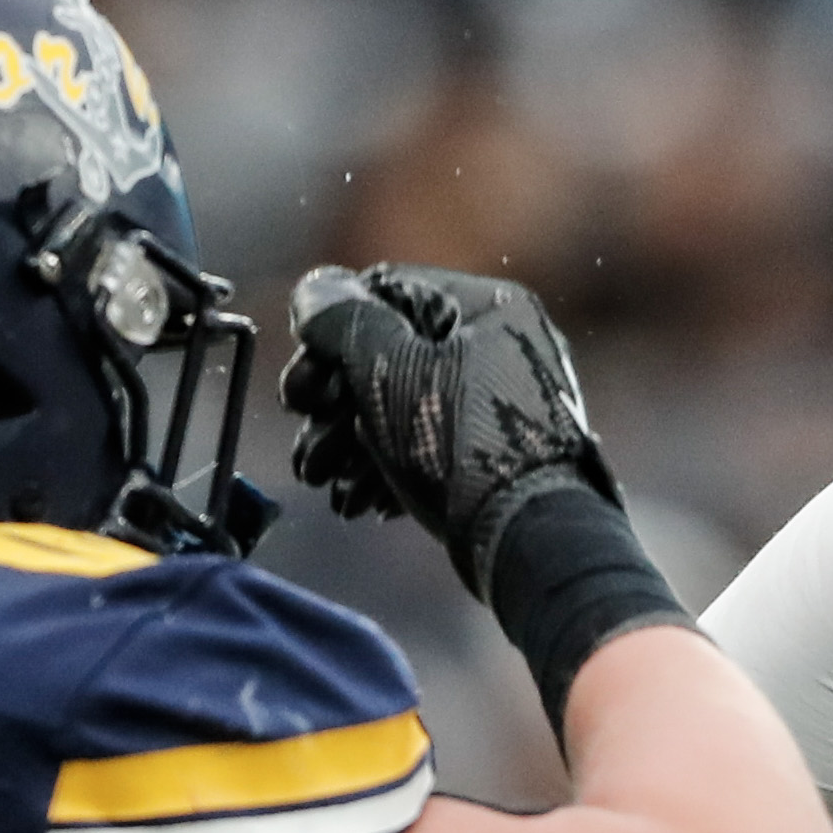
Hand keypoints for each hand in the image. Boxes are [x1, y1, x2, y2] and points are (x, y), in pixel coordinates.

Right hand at [282, 264, 619, 595]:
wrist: (531, 541)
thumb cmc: (462, 445)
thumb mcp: (389, 370)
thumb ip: (344, 322)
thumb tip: (314, 291)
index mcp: (487, 305)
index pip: (385, 292)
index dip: (329, 335)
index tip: (301, 389)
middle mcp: (502, 345)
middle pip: (391, 355)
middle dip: (335, 406)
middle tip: (305, 444)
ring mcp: (504, 402)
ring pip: (407, 406)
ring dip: (352, 444)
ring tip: (320, 482)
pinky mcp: (501, 455)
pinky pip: (434, 445)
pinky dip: (392, 468)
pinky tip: (360, 503)